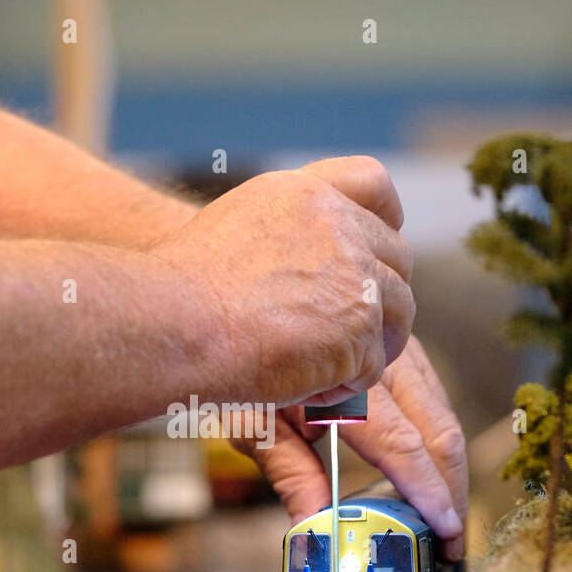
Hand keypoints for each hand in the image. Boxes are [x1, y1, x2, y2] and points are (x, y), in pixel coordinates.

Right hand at [151, 155, 414, 406]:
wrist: (174, 323)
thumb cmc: (178, 295)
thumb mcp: (230, 234)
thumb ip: (279, 242)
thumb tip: (298, 276)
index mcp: (303, 195)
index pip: (371, 182)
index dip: (386, 216)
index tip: (380, 244)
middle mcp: (337, 224)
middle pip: (396, 258)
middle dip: (381, 299)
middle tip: (349, 335)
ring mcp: (354, 272)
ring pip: (397, 313)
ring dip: (370, 347)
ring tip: (327, 372)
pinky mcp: (360, 324)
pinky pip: (373, 364)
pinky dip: (344, 386)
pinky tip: (305, 389)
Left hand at [231, 336, 468, 559]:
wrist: (245, 304)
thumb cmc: (243, 360)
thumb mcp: (251, 418)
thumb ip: (290, 472)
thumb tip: (314, 527)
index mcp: (343, 376)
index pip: (399, 442)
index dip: (427, 489)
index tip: (445, 530)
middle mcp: (382, 355)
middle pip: (439, 429)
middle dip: (452, 489)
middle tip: (453, 542)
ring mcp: (397, 345)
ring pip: (442, 413)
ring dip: (450, 468)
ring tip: (447, 518)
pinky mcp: (402, 347)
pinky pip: (432, 398)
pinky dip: (438, 441)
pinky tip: (433, 476)